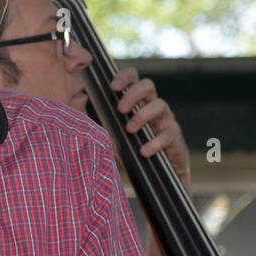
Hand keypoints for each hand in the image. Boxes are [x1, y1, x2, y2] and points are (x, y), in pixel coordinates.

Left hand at [109, 67, 189, 188]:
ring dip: (142, 115)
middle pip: (148, 85)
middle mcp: (154, 107)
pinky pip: (167, 135)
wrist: (159, 179)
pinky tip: (143, 151)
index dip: (125, 77)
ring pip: (160, 105)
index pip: (134, 79)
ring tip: (129, 130)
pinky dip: (155, 142)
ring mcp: (166, 121)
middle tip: (120, 109)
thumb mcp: (117, 136)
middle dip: (133, 94)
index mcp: (139, 102)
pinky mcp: (175, 139)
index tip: (112, 87)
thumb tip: (79, 120)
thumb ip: (105, 125)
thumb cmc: (134, 152)